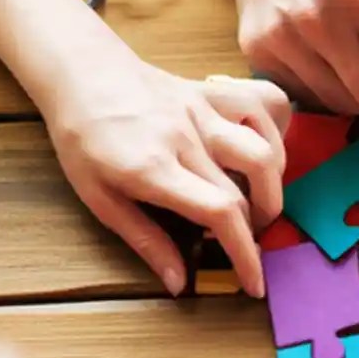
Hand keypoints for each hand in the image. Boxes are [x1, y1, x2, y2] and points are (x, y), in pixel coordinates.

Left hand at [43, 52, 289, 298]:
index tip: (254, 283)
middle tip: (243, 245)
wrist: (82, 74)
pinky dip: (276, 131)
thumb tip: (179, 283)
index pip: (220, 212)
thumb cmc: (83, 139)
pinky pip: (263, 103)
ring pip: (265, 149)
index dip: (245, 253)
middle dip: (257, 231)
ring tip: (259, 205)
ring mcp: (204, 110)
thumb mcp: (99, 199)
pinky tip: (265, 152)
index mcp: (153, 168)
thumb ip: (145, 240)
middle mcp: (186, 138)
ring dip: (274, 187)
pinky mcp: (213, 92)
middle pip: (246, 191)